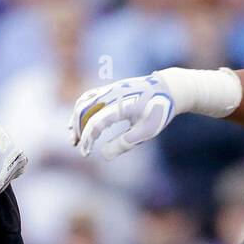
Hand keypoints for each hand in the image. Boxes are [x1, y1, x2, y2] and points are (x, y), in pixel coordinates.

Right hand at [69, 67, 242, 159]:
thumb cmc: (159, 111)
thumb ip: (125, 143)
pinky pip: (89, 97)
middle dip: (78, 130)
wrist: (168, 88)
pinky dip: (81, 109)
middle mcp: (112, 94)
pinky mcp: (110, 89)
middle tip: (78, 147)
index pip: (96, 122)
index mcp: (122, 105)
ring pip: (83, 102)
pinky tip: (79, 122)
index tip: (85, 154)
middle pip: (84, 111)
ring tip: (74, 137)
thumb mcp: (146, 132)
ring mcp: (110, 89)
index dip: (87, 139)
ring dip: (75, 119)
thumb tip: (103, 156)